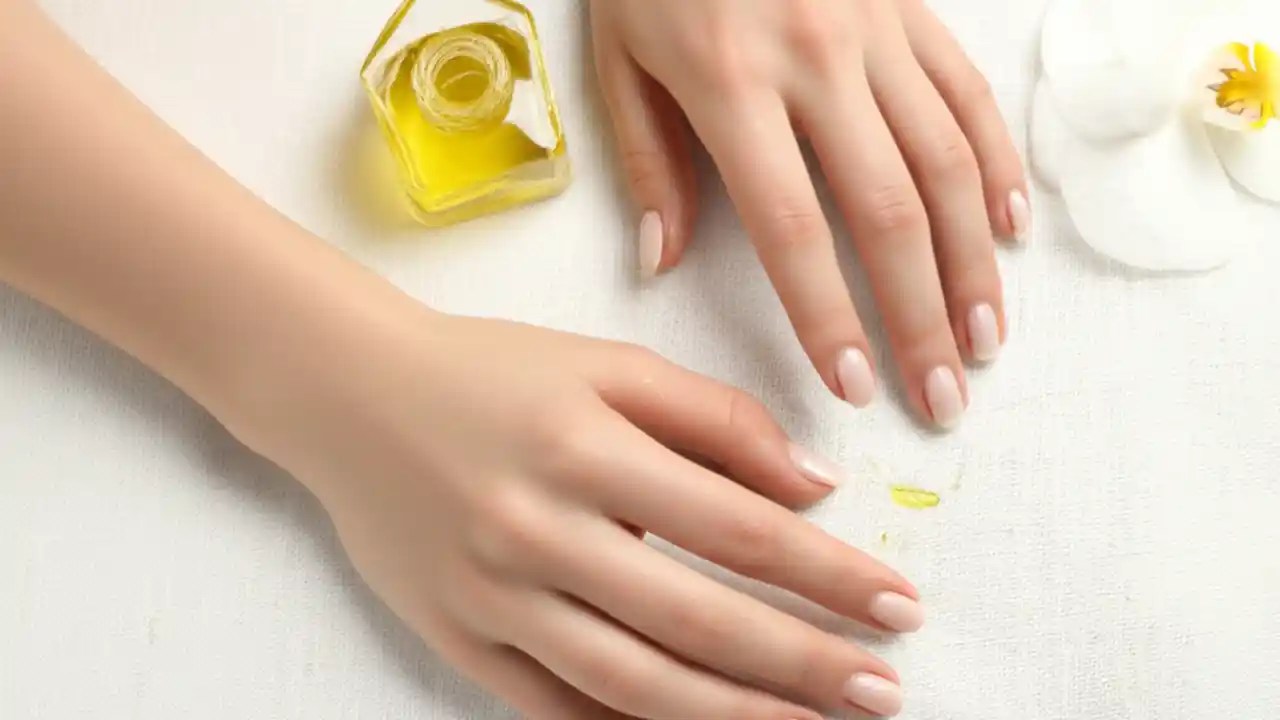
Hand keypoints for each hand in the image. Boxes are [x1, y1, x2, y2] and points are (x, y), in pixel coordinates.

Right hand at [233, 302, 922, 719]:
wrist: (349, 395)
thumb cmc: (489, 372)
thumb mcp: (606, 363)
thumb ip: (716, 417)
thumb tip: (817, 483)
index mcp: (586, 447)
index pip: (739, 528)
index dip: (829, 574)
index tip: (897, 604)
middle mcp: (539, 529)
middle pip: (698, 621)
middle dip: (804, 664)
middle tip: (881, 691)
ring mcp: (492, 595)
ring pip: (633, 683)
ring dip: (734, 717)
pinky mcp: (457, 638)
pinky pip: (556, 709)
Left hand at [591, 0, 1029, 427]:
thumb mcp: (617, 58)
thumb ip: (648, 161)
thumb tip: (663, 261)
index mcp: (731, 85)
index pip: (791, 229)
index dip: (828, 317)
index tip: (852, 387)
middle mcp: (815, 62)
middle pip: (886, 212)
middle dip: (917, 316)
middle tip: (941, 397)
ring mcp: (875, 31)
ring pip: (945, 162)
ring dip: (970, 262)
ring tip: (984, 340)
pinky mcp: (911, 8)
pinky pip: (968, 93)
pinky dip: (996, 166)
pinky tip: (1007, 232)